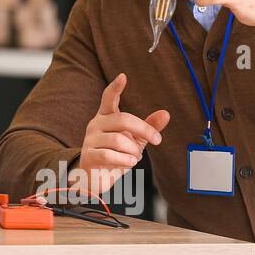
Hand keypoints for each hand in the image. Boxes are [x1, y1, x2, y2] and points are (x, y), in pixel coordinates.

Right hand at [74, 73, 168, 196]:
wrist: (95, 177)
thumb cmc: (116, 155)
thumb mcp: (134, 140)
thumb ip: (148, 127)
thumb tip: (166, 113)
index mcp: (106, 117)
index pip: (108, 98)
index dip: (116, 88)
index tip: (123, 76)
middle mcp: (96, 124)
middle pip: (123, 119)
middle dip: (144, 129)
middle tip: (158, 140)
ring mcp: (90, 139)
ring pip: (118, 139)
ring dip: (133, 151)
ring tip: (135, 158)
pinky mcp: (88, 155)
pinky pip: (109, 154)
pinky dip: (124, 160)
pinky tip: (129, 163)